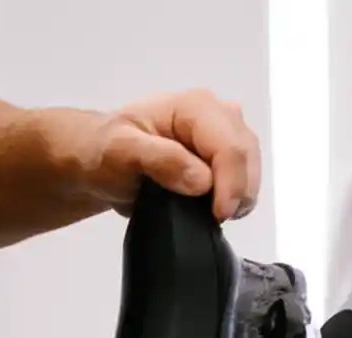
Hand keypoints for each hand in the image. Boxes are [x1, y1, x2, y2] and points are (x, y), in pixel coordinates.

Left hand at [49, 89, 260, 220]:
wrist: (99, 159)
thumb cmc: (104, 153)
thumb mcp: (119, 153)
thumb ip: (159, 160)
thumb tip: (201, 180)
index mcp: (196, 106)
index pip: (230, 147)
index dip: (231, 185)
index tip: (217, 215)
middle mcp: (219, 113)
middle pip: (247, 157)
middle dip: (238, 191)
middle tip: (213, 217)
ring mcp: (227, 133)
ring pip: (252, 167)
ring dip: (240, 195)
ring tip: (213, 212)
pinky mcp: (229, 152)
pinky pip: (247, 176)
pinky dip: (238, 196)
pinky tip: (216, 205)